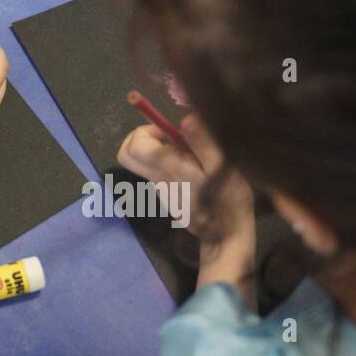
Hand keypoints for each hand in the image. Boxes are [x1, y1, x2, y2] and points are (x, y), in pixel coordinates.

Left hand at [117, 113, 251, 235]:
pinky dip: (168, 164)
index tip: (166, 130)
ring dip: (157, 151)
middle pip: (127, 156)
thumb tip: (185, 119)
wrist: (226, 237)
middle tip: (164, 135)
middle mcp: (157, 179)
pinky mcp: (168, 197)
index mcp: (168, 168)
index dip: (144, 131)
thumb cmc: (228, 199)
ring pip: (143, 164)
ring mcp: (161, 190)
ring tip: (186, 151)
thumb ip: (202, 142)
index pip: (134, 147)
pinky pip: (158, 174)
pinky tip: (193, 168)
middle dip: (139, 138)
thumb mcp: (223, 167)